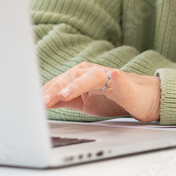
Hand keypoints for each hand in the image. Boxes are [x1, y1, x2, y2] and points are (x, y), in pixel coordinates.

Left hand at [41, 62, 160, 122]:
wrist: (142, 99)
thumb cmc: (113, 98)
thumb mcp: (84, 102)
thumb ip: (65, 99)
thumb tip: (43, 101)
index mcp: (81, 76)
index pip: (61, 81)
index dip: (48, 91)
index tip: (33, 101)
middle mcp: (92, 72)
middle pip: (71, 76)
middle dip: (57, 88)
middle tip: (44, 100)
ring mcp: (108, 76)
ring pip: (90, 76)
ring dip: (76, 83)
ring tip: (65, 93)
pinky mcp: (124, 83)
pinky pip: (118, 79)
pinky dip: (114, 77)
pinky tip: (112, 75)